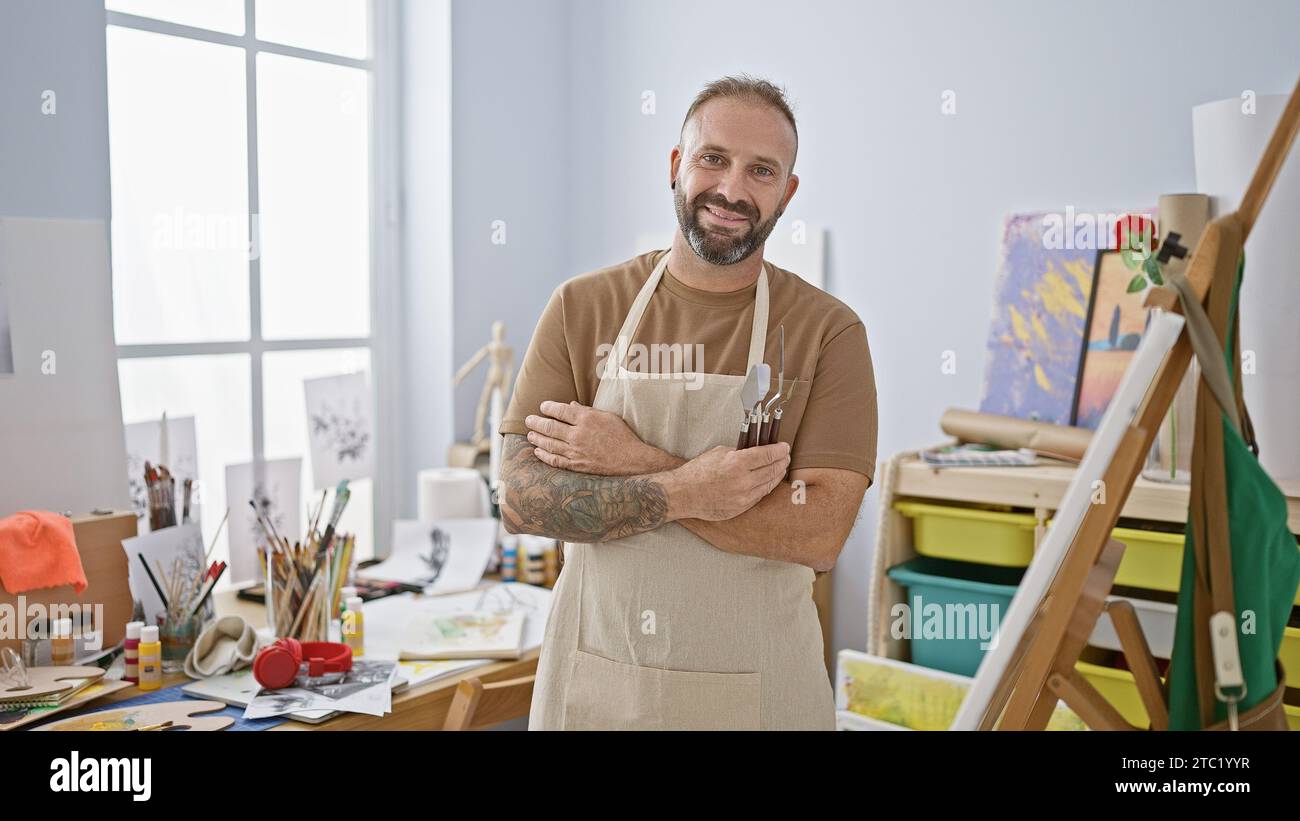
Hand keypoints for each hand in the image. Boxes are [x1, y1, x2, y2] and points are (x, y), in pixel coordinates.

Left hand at [525, 401, 679, 475]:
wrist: (632, 460)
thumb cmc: (622, 436)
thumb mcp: (607, 416)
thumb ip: (587, 411)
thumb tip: (570, 405)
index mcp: (586, 419)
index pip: (560, 410)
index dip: (548, 407)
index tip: (542, 406)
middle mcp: (578, 434)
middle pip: (550, 427)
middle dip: (536, 422)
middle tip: (528, 420)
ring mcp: (576, 451)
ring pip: (549, 443)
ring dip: (537, 438)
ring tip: (530, 434)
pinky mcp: (576, 465)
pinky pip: (555, 460)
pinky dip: (544, 455)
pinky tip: (538, 451)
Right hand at [662, 443, 790, 520]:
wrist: (683, 494)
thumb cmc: (698, 471)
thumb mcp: (719, 452)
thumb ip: (740, 451)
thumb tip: (756, 450)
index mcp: (737, 463)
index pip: (767, 454)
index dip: (779, 450)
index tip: (785, 447)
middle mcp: (743, 481)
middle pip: (772, 469)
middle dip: (782, 461)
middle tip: (786, 456)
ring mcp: (743, 497)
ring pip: (768, 484)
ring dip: (777, 475)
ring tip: (781, 468)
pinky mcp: (740, 508)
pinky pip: (759, 496)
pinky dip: (766, 487)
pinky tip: (769, 481)